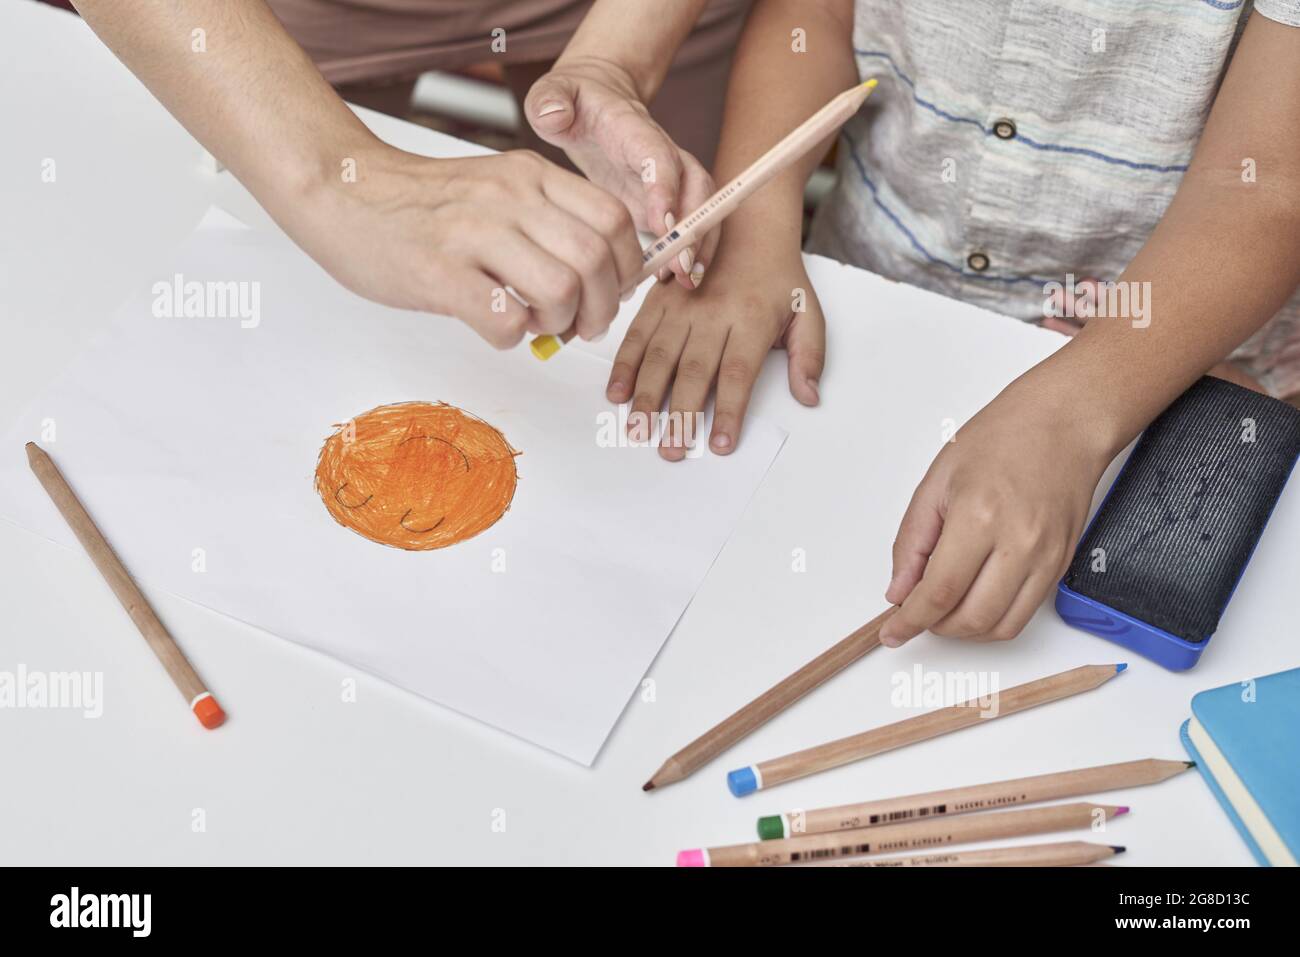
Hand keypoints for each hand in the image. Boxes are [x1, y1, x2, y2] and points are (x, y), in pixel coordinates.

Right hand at [293, 144, 642, 347]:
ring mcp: (473, 232)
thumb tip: (597, 286)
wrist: (341, 188)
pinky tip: (493, 326)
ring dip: (559, 324)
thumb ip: (547, 224)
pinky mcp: (438, 272)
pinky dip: (510, 338)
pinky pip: (504, 320)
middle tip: (580, 325)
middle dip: (601, 308)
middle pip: (596, 260)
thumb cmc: (421, 204)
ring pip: (561, 290)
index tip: (610, 292)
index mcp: (531, 175)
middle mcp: (510, 196)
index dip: (626, 268)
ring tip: (535, 325)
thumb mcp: (497, 190)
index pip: (615, 220)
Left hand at [526, 55, 718, 288]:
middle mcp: (660, 153)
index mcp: (632, 128)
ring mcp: (667, 179)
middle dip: (694, 226)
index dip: (665, 189)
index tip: (662, 224)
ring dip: (699, 244)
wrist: (597, 100)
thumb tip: (555, 115)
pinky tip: (677, 280)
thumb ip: (550, 101)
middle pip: (694, 186)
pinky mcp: (663, 200)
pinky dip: (688, 252)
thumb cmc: (574, 100)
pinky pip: (686, 226)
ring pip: (700, 208)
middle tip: (683, 265)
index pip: (658, 156)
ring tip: (688, 279)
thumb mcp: (553, 92)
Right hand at [606, 241, 825, 460]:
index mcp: (750, 321)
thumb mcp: (808, 311)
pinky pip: (637, 335)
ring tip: (637, 430)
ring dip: (646, 397)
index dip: (727, 411)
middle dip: (679, 415)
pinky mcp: (658, 300)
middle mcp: (712, 314)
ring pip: (660, 357)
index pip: (737, 374)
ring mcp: (680, 306)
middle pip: (693, 372)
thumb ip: (810, 356)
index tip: (719, 444)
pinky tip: (616, 392)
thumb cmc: (778, 277)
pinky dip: (624, 364)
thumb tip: (809, 397)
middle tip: (670, 450)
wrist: (747, 221)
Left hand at [878, 379, 1114, 645]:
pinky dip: (993, 621)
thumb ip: (912, 542)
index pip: (939, 592)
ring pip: (1000, 627)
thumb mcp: (937, 481)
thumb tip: (899, 590)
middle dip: (934, 627)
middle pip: (970, 619)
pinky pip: (1024, 615)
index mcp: (979, 516)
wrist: (1065, 421)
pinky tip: (974, 601)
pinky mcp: (1062, 565)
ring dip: (964, 631)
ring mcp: (1046, 558)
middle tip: (915, 613)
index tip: (893, 633)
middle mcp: (1018, 544)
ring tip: (944, 609)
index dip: (910, 621)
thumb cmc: (1003, 437)